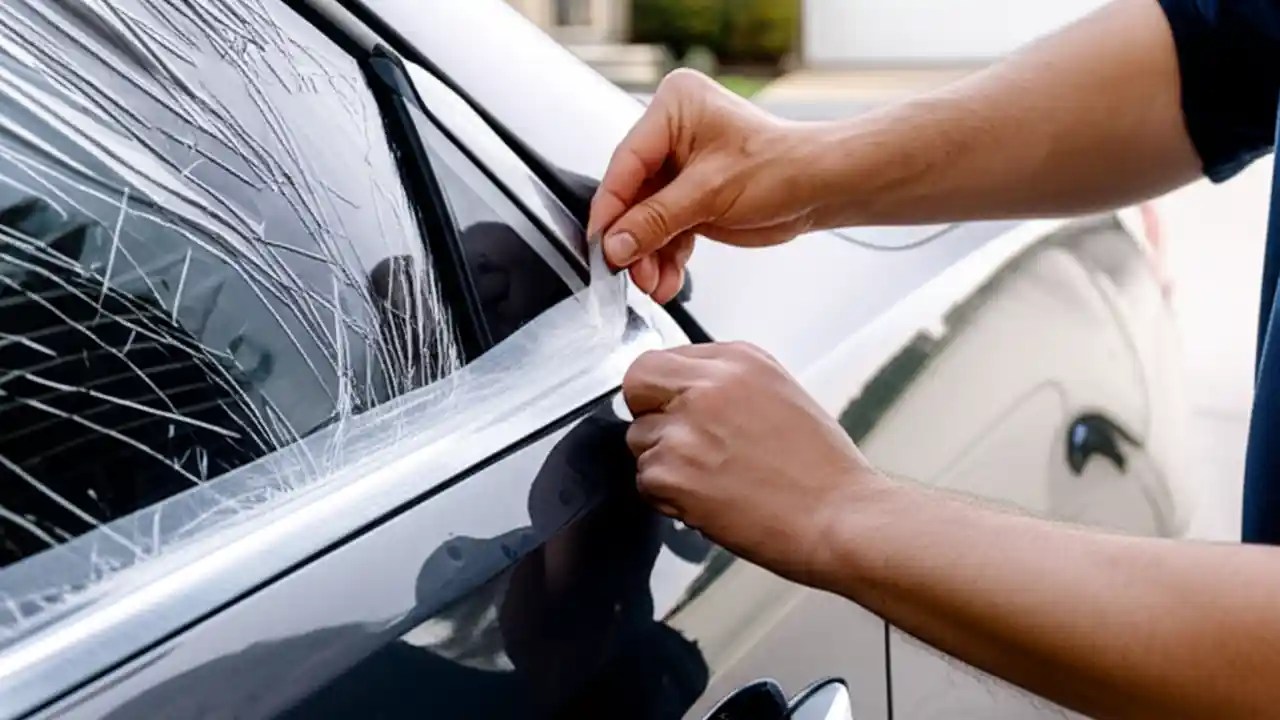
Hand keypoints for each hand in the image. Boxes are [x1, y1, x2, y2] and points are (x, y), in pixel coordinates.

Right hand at [588, 69, 821, 302]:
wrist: (820, 189)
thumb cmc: (782, 168)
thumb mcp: (709, 194)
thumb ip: (656, 221)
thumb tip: (615, 244)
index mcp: (674, 108)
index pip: (627, 161)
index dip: (611, 207)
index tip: (600, 243)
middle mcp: (673, 132)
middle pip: (634, 193)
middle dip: (634, 239)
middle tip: (629, 271)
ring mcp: (680, 165)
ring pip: (648, 216)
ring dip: (649, 254)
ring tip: (653, 284)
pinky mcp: (690, 194)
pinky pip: (666, 228)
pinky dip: (666, 256)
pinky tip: (666, 280)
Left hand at [623, 342, 884, 584]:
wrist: (842, 518)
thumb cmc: (823, 470)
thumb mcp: (781, 396)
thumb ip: (728, 385)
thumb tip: (686, 393)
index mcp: (738, 361)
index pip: (662, 358)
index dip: (665, 391)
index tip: (679, 411)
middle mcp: (708, 386)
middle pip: (637, 385)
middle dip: (649, 414)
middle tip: (678, 444)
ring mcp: (687, 428)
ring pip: (639, 440)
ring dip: (664, 465)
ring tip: (713, 481)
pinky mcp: (674, 472)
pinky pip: (646, 482)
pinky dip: (669, 499)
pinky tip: (710, 502)